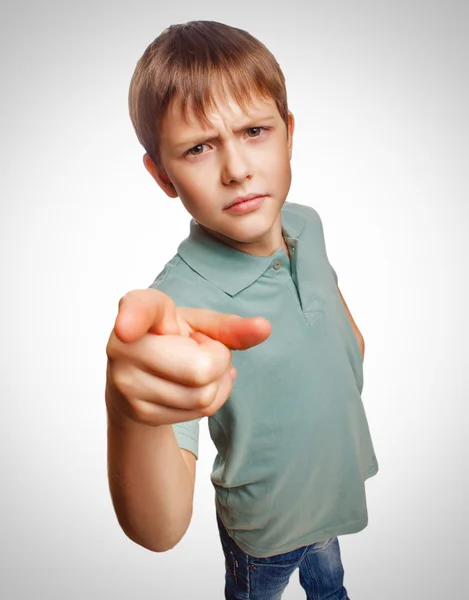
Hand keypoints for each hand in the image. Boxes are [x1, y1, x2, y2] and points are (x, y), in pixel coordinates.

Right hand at [105, 288, 271, 426]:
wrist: (141, 376)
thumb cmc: (174, 340)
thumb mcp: (200, 325)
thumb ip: (231, 327)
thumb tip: (265, 328)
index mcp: (141, 310)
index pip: (139, 309)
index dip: (133, 317)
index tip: (126, 328)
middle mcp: (124, 346)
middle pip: (201, 368)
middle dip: (218, 361)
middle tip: (199, 350)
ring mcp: (127, 383)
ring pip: (204, 395)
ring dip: (215, 381)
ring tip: (191, 366)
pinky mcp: (138, 412)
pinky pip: (200, 412)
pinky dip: (210, 398)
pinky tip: (190, 385)